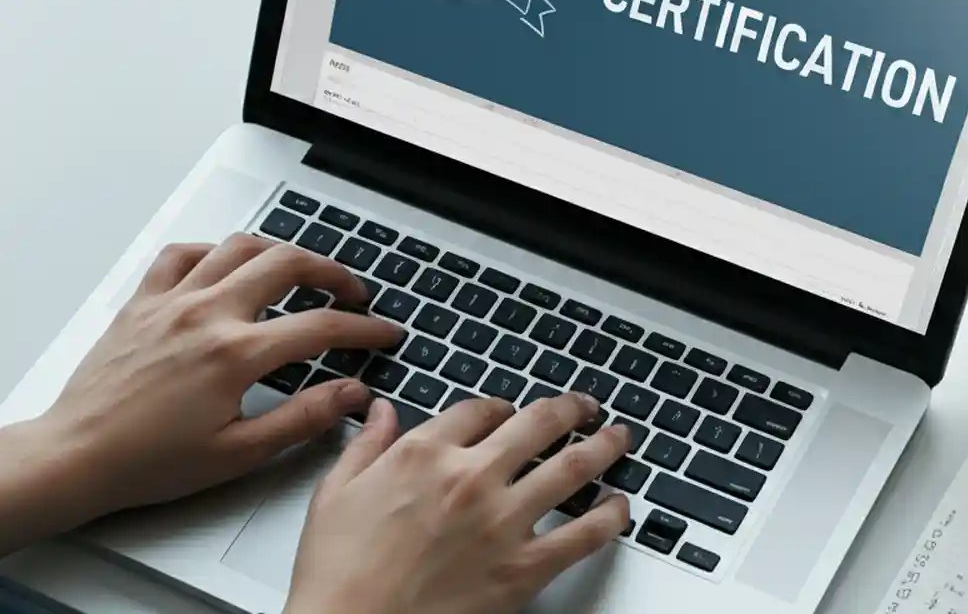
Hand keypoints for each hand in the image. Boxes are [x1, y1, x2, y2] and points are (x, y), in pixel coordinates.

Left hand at [24, 234, 401, 527]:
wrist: (77, 457)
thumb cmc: (148, 462)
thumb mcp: (240, 453)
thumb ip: (304, 417)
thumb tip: (353, 394)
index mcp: (235, 354)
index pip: (322, 326)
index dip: (365, 328)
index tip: (385, 333)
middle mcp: (207, 315)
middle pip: (288, 264)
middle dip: (333, 272)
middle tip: (353, 292)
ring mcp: (172, 301)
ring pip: (239, 246)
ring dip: (280, 251)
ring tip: (301, 269)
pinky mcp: (143, 302)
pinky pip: (182, 254)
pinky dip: (213, 251)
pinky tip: (227, 267)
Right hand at [285, 393, 630, 613]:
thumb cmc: (336, 575)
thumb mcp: (335, 493)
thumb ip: (366, 445)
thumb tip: (382, 410)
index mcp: (423, 453)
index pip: (480, 409)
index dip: (502, 406)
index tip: (511, 411)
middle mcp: (470, 477)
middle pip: (538, 424)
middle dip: (568, 410)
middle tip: (585, 407)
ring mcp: (503, 521)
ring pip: (572, 468)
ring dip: (603, 447)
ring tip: (619, 438)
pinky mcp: (523, 568)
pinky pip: (584, 534)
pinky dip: (610, 516)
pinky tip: (620, 505)